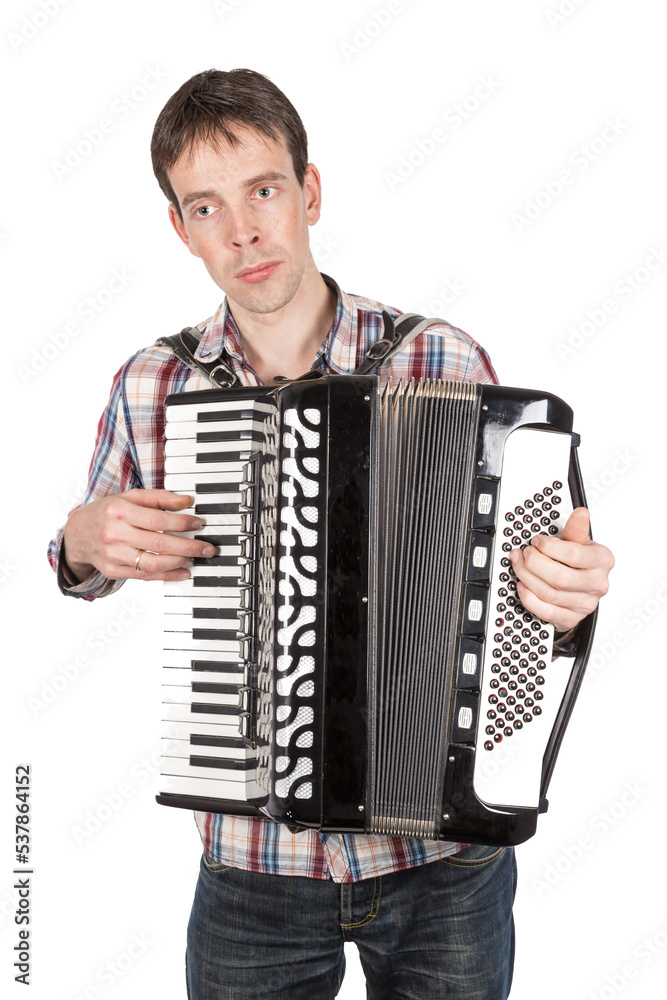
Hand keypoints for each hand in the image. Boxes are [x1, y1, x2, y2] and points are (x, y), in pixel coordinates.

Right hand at [62, 489, 214, 583]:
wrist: (77, 534)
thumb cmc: (107, 513)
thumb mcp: (129, 497)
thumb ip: (158, 498)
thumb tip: (186, 501)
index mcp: (118, 511)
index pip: (157, 519)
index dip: (181, 522)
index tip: (198, 524)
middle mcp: (114, 534)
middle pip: (159, 543)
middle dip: (189, 546)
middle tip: (207, 547)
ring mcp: (113, 555)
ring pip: (153, 563)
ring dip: (179, 562)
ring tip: (196, 558)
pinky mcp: (113, 571)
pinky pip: (145, 576)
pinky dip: (167, 575)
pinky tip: (182, 571)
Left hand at [509, 507, 613, 631]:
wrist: (583, 589)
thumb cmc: (580, 563)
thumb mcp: (579, 543)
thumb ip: (576, 529)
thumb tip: (580, 513)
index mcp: (602, 561)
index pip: (573, 555)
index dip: (549, 547)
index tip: (537, 541)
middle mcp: (596, 584)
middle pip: (559, 577)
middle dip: (534, 563)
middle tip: (524, 553)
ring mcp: (585, 604)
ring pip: (549, 593)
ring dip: (527, 577)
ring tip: (520, 565)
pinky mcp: (571, 618)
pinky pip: (545, 611)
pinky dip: (529, 598)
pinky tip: (523, 585)